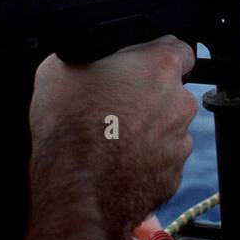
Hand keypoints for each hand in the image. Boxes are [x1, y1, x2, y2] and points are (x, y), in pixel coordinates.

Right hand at [16, 36, 197, 239]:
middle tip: (114, 106)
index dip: (156, 56)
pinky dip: (144, 162)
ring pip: (167, 129)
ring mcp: (179, 142)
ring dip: (146, 131)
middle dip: (148, 97)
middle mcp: (179, 103)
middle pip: (171, 92)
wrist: (75, 190)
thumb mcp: (60, 67)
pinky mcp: (173, 176)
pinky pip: (161, 162)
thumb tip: (92, 57)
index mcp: (159, 67)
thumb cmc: (68, 126)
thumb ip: (91, 55)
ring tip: (110, 140)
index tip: (140, 67)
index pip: (179, 49)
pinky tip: (116, 164)